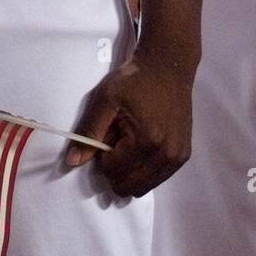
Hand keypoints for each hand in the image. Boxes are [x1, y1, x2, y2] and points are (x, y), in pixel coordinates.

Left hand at [65, 54, 193, 195]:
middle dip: (116, 169)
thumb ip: (89, 131)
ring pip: (144, 187)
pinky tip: (143, 146)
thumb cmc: (133, 81)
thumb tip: (72, 161)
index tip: (107, 136)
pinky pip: (158, 178)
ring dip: (131, 172)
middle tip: (116, 142)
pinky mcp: (184, 156)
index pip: (113, 171)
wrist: (167, 68)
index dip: (103, 157)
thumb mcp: (105, 99)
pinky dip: (145, 170)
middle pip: (129, 186)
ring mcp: (177, 158)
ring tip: (130, 143)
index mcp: (146, 140)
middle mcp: (166, 154)